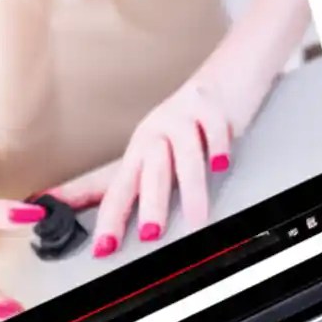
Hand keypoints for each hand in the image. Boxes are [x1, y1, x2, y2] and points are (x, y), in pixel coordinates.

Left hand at [75, 0, 310, 257]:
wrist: (226, 74)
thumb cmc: (193, 119)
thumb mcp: (162, 150)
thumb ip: (139, 179)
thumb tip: (94, 205)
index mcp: (142, 148)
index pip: (120, 188)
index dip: (111, 218)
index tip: (105, 247)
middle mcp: (157, 132)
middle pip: (149, 172)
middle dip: (148, 205)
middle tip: (150, 234)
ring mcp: (183, 117)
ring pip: (184, 157)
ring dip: (190, 190)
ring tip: (196, 218)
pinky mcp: (211, 105)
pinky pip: (213, 131)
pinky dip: (217, 149)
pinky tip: (221, 166)